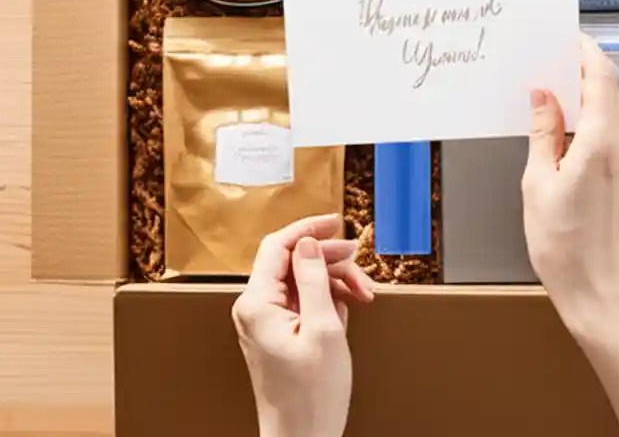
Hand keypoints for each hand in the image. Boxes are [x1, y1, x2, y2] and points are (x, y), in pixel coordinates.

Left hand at [232, 214, 374, 436]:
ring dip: (335, 281)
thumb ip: (315, 281)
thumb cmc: (309, 396)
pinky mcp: (279, 333)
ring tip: (363, 294)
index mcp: (257, 303)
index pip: (277, 246)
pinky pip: (304, 302)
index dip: (308, 229)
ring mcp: (266, 321)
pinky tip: (347, 309)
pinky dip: (329, 300)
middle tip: (361, 265)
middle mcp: (256, 308)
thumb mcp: (323, 329)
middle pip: (293, 262)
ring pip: (303, 281)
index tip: (336, 222)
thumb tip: (308, 245)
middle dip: (330, 260)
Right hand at [521, 34, 618, 335]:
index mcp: (600, 142)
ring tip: (554, 90)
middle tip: (551, 60)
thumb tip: (542, 95)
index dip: (585, 53)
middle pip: (609, 91)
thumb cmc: (561, 242)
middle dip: (583, 70)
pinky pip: (614, 131)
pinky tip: (568, 124)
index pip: (600, 79)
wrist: (594, 285)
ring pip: (612, 110)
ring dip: (588, 94)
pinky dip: (594, 117)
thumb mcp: (538, 181)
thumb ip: (543, 132)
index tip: (567, 38)